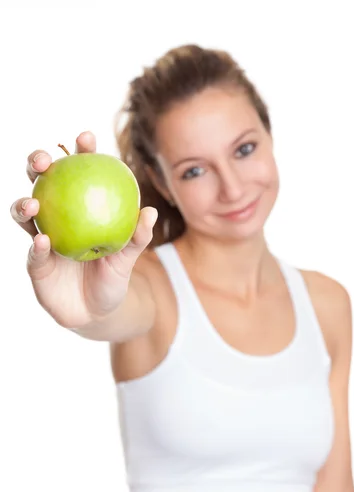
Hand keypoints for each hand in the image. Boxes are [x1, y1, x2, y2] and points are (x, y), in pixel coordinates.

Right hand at [10, 131, 157, 327]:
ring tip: (34, 203)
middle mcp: (55, 217)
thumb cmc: (113, 277)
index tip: (86, 138)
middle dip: (38, 164)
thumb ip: (138, 237)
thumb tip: (150, 212)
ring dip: (25, 204)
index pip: (78, 173)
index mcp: (79, 207)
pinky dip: (37, 246)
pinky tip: (43, 241)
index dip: (79, 152)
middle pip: (41, 182)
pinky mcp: (36, 265)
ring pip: (24, 213)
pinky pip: (33, 253)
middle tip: (45, 160)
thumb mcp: (128, 257)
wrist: (99, 312)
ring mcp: (41, 238)